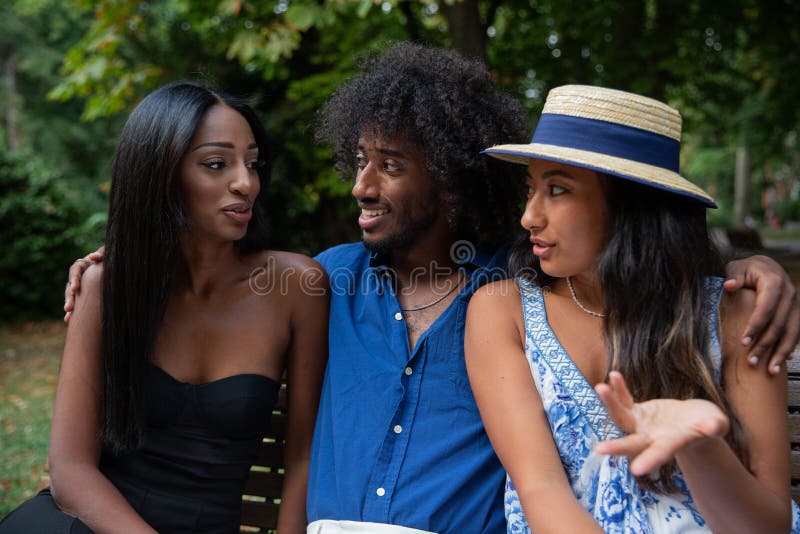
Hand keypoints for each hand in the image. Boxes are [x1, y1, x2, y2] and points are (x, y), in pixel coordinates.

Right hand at [63, 246, 104, 322]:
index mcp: (82, 265)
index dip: (74, 280)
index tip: (75, 289)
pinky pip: (75, 303)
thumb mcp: (107, 255)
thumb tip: (93, 257)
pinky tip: (67, 320)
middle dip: (70, 297)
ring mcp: (78, 285)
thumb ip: (102, 254)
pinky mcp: (81, 294)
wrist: (109, 266)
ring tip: (68, 315)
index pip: (75, 271)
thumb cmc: (108, 258)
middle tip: (69, 308)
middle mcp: (77, 276)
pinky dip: (71, 312)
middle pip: (70, 286)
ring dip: (69, 305)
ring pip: (70, 296)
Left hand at [594, 372, 728, 475]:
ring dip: (610, 404)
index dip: (650, 460)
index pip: (660, 453)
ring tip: (600, 387)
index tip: (636, 470)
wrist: (695, 421)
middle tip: (598, 449)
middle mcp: (651, 438)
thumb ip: (714, 426)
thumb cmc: (709, 424)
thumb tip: (713, 427)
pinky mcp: (638, 411)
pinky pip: (625, 400)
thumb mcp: (716, 423)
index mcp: (671, 444)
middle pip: (632, 443)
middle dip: (617, 447)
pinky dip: (619, 390)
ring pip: (621, 417)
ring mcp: (641, 425)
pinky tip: (614, 376)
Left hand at [724, 255, 798, 373]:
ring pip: (792, 332)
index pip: (765, 308)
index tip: (743, 342)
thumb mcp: (736, 268)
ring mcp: (796, 304)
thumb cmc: (746, 269)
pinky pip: (796, 333)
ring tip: (770, 372)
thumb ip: (732, 276)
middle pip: (779, 324)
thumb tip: (729, 285)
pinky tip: (781, 362)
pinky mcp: (798, 312)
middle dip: (766, 345)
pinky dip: (788, 348)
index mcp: (774, 282)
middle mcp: (790, 293)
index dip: (755, 326)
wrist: (765, 266)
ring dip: (780, 353)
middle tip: (751, 362)